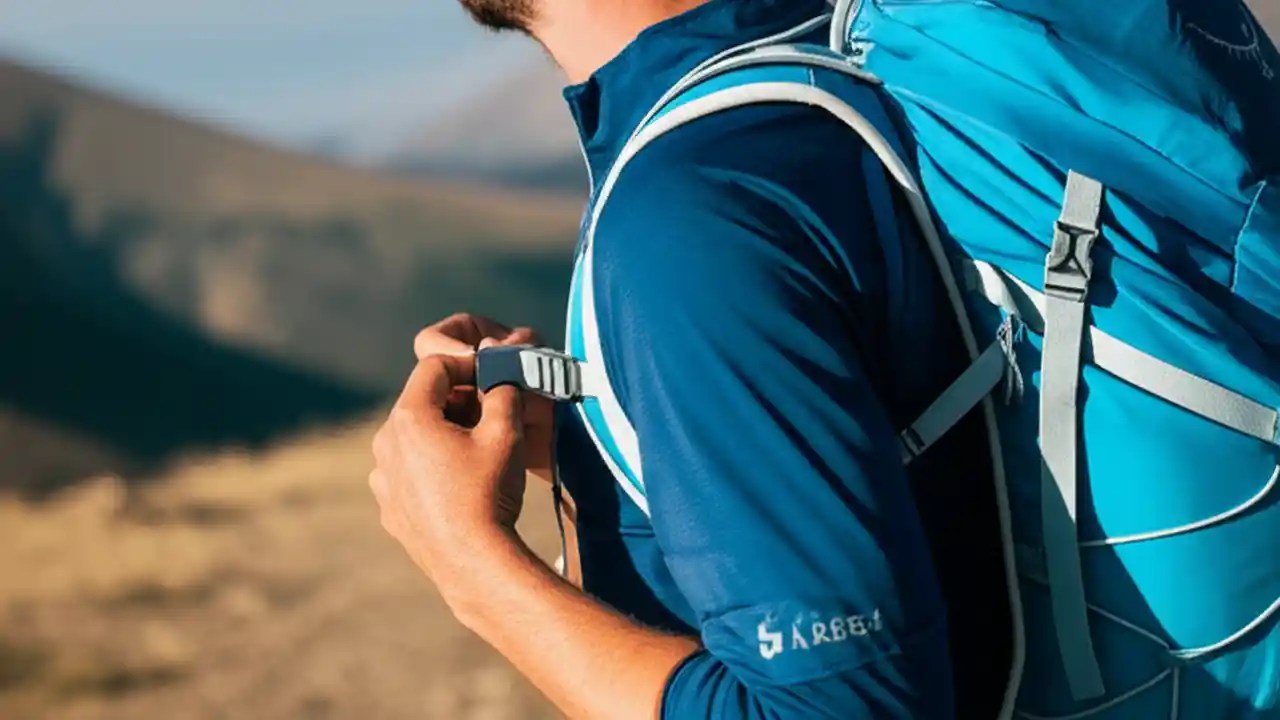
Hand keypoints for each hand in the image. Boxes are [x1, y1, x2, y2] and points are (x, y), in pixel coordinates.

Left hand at [370, 354, 525, 592]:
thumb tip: (502, 377)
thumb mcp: (506, 433)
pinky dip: (432, 468)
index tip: (492, 375)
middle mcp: (385, 443)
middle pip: (422, 402)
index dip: (467, 364)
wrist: (473, 562)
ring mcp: (383, 478)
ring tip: (478, 453)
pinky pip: (409, 473)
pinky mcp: (389, 507)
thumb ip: (504, 392)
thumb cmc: (489, 493)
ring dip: (443, 435)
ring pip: (414, 438)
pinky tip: (462, 485)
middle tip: (491, 413)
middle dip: (457, 401)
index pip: (435, 366)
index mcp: (409, 417)